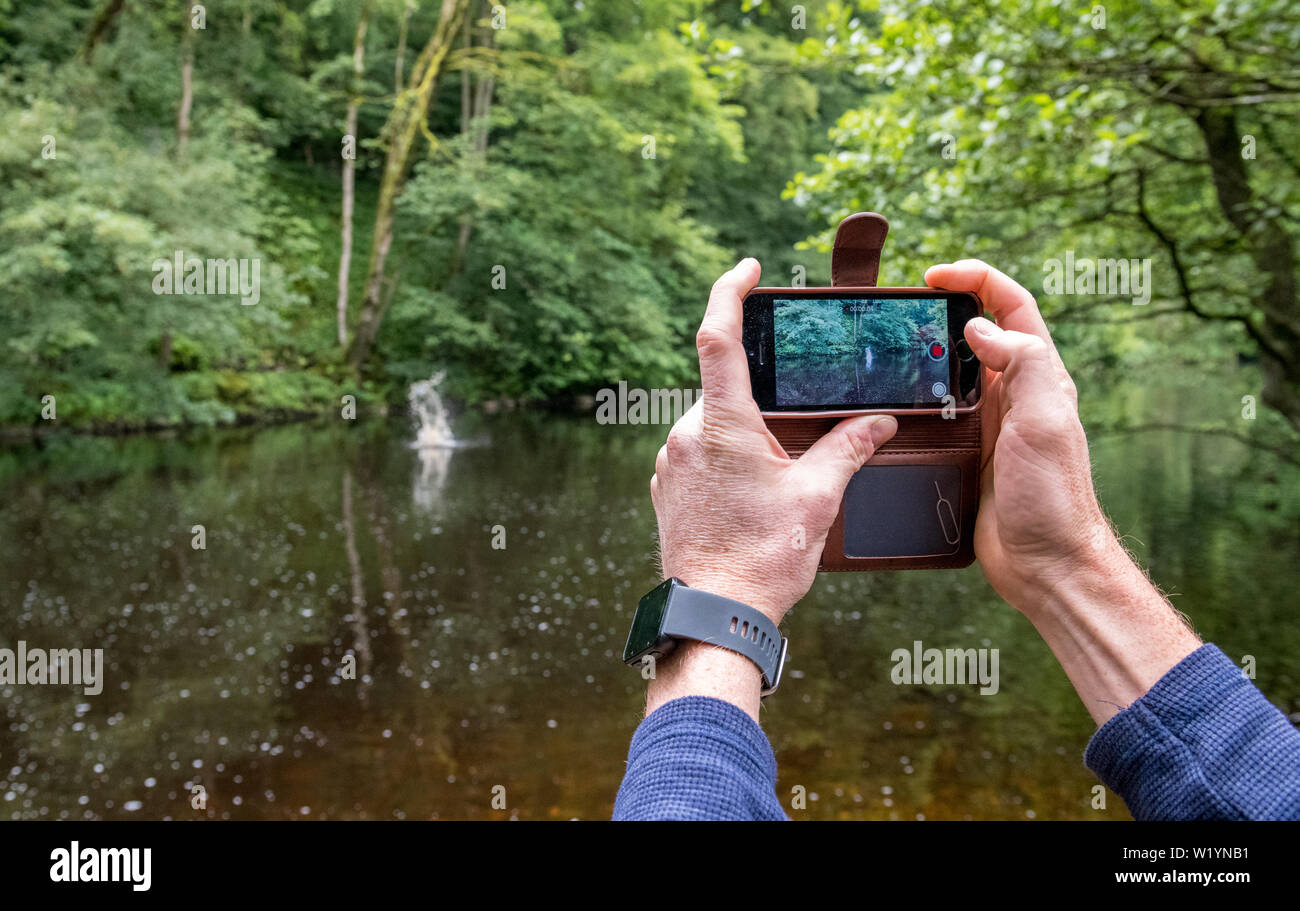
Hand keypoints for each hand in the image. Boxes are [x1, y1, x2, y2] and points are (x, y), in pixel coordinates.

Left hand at [651, 258, 897, 623]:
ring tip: (782, 481)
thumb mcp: (817, 497)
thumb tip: (879, 422)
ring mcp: (670, 463)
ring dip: (750, 436)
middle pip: (728, 390)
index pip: (718, 338)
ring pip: (715, 425)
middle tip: (800, 433)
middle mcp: (685, 435)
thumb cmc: (761, 558)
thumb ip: (848, 447)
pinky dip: (729, 458)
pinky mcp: (667, 489)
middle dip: (765, 400)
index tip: (747, 269)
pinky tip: (755, 496)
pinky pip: (700, 453)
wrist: (713, 616)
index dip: (730, 292)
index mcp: (721, 425)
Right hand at [926, 259, 1198, 723]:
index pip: (1012, 306)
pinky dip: (918, 396)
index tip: (934, 275)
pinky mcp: (969, 453)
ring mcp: (992, 424)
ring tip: (891, 344)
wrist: (1045, 564)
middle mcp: (1017, 394)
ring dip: (928, 350)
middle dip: (946, 306)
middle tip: (904, 305)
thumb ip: (1023, 364)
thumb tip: (980, 326)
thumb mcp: (1045, 420)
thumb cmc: (1053, 497)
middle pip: (981, 331)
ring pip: (956, 369)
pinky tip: (893, 400)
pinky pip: (941, 411)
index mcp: (1040, 377)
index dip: (977, 279)